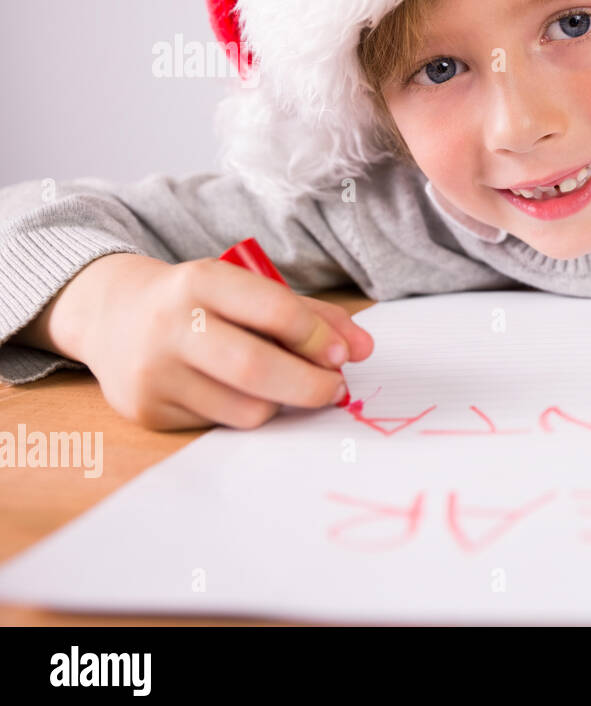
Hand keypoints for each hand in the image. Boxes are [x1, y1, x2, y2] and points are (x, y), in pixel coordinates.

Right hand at [30, 253, 373, 430]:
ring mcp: (154, 372)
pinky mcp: (148, 411)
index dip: (319, 337)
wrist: (111, 315)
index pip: (275, 311)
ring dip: (281, 403)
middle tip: (336, 388)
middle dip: (312, 385)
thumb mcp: (248, 290)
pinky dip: (245, 411)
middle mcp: (171, 325)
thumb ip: (310, 315)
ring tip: (284, 385)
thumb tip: (364, 349)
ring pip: (246, 407)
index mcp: (201, 281)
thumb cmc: (200, 302)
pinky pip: (221, 424)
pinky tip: (237, 391)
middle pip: (257, 368)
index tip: (345, 355)